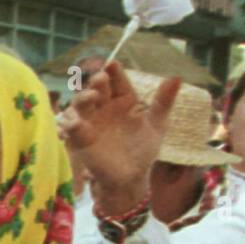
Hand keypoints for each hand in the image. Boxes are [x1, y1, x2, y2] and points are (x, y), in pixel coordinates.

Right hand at [57, 61, 179, 214]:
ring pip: (80, 105)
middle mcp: (105, 108)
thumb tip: (177, 77)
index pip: (118, 81)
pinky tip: (72, 124)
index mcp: (124, 101)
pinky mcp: (80, 139)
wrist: (131, 177)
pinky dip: (68, 125)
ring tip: (90, 98)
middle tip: (100, 79)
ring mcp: (91, 123)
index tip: (113, 65)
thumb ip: (164, 102)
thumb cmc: (143, 150)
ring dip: (81, 99)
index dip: (114, 72)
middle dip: (96, 82)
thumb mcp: (157, 124)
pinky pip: (70, 128)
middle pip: (96, 89)